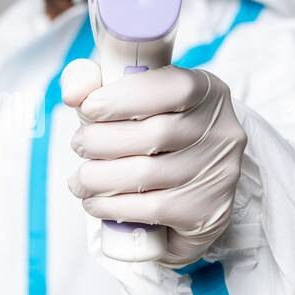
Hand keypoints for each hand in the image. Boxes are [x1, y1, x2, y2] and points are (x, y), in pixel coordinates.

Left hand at [60, 60, 247, 266]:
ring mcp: (218, 174)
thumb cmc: (153, 134)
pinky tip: (95, 201)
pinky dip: (110, 205)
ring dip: (97, 178)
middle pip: (154, 135)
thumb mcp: (130, 97)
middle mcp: (221, 132)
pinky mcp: (207, 212)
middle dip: (100, 141)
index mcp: (207, 92)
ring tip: (80, 179)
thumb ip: (95, 82)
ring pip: (145, 175)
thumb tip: (74, 92)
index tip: (88, 108)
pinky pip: (148, 209)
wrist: (190, 190)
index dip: (122, 98)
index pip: (171, 88)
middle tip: (79, 145)